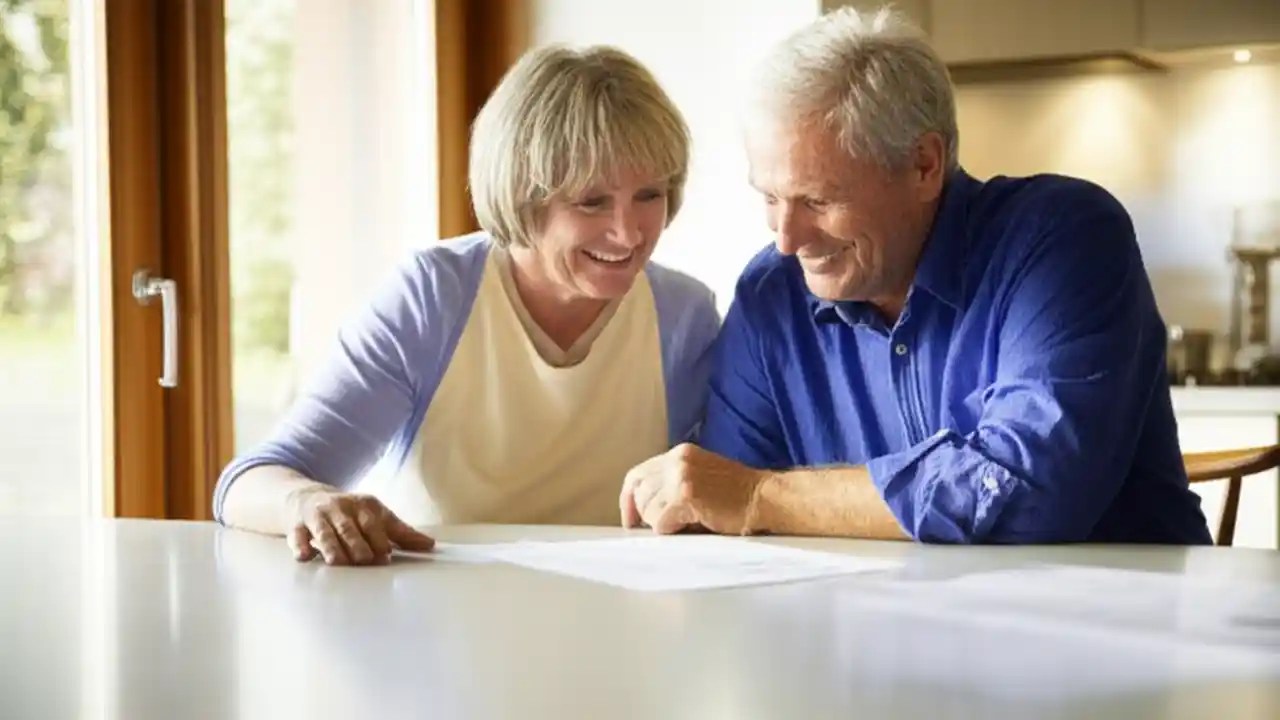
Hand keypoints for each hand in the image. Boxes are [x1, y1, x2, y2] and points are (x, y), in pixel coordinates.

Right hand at [285, 488, 434, 564]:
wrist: (305, 497)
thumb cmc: (349, 513)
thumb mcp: (375, 516)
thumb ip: (400, 532)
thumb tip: (430, 545)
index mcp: (364, 505)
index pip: (374, 522)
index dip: (379, 539)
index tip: (386, 556)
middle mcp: (340, 508)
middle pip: (350, 529)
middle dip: (357, 545)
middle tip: (364, 561)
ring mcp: (318, 516)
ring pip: (325, 533)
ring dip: (332, 548)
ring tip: (338, 563)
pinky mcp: (296, 525)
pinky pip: (297, 536)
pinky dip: (300, 545)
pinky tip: (304, 556)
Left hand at [619, 443, 767, 534]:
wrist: (766, 498)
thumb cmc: (738, 497)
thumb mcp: (702, 478)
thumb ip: (673, 485)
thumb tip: (644, 512)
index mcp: (680, 454)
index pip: (638, 474)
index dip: (629, 499)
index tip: (630, 519)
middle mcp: (677, 460)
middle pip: (639, 492)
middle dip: (644, 514)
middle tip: (662, 527)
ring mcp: (681, 476)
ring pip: (648, 509)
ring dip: (662, 523)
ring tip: (687, 524)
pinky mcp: (686, 494)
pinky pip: (661, 522)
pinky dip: (672, 530)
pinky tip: (693, 526)